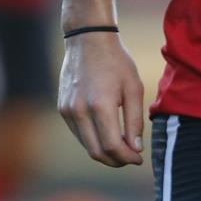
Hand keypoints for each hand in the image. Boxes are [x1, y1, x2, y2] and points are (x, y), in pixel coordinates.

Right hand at [58, 32, 147, 167]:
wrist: (88, 40)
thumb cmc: (116, 61)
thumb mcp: (134, 88)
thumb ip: (135, 121)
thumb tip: (136, 148)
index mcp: (99, 105)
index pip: (111, 146)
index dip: (127, 158)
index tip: (138, 158)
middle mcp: (79, 111)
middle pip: (96, 152)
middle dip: (116, 160)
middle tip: (131, 157)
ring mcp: (67, 110)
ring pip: (86, 145)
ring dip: (104, 152)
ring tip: (122, 147)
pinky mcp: (62, 108)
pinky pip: (78, 133)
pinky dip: (93, 140)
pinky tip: (107, 134)